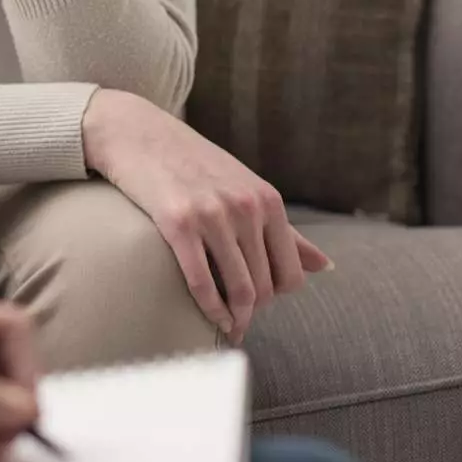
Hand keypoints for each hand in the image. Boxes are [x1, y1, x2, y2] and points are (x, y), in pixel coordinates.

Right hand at [82, 89, 334, 344]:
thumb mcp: (245, 188)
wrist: (137, 134)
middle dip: (253, 311)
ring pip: (238, 288)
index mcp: (267, 200)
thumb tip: (325, 266)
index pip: (290, 271)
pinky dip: (209, 309)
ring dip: (235, 318)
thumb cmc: (192, 163)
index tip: (258, 301)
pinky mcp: (177, 223)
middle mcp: (246, 208)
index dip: (276, 295)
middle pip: (264, 285)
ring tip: (228, 328)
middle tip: (239, 321)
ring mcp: (212, 215)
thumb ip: (285, 230)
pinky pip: (201, 281)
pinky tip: (209, 318)